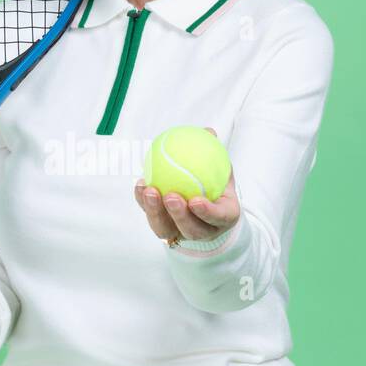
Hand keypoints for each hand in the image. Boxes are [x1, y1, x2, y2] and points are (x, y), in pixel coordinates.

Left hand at [134, 127, 239, 244]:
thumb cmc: (217, 186)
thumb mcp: (221, 169)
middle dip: (178, 215)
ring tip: (149, 190)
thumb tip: (208, 131)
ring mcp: (182, 234)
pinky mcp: (164, 230)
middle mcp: (204, 231)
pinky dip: (144, 203)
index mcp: (224, 217)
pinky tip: (140, 185)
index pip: (218, 218)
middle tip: (170, 196)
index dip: (207, 212)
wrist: (208, 208)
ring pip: (167, 229)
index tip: (195, 200)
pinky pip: (152, 218)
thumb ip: (215, 154)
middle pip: (191, 229)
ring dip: (155, 211)